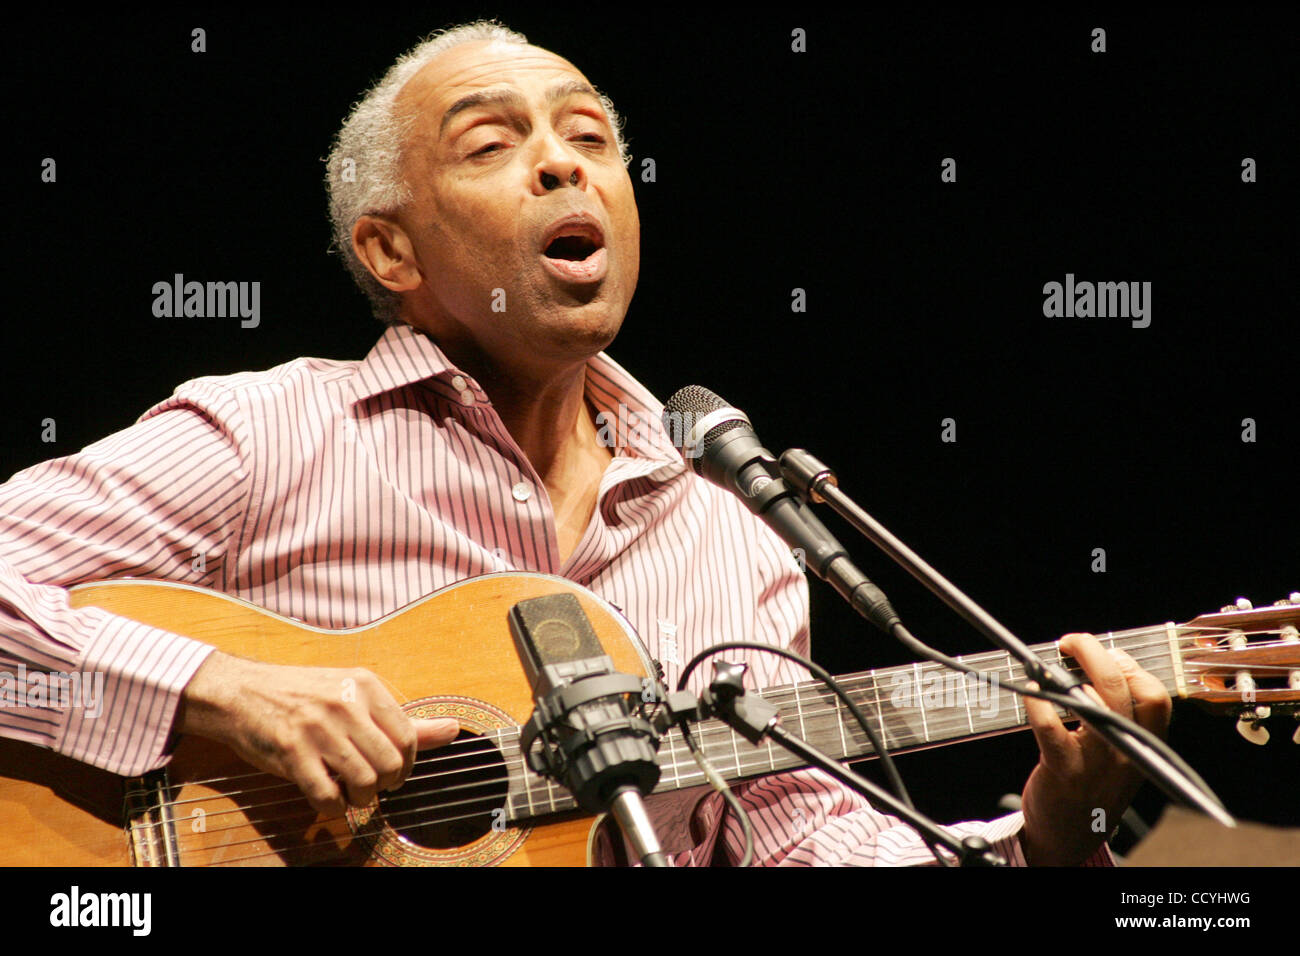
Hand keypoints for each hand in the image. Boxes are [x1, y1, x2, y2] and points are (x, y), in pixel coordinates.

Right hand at [176, 651, 459, 815]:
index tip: (394, 770)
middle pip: (390, 763)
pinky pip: (328, 796)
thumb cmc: (304, 695)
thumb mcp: (356, 695)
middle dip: (386, 783)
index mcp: (365, 685)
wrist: (243, 692)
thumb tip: (453, 730)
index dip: (407, 764)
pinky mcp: (292, 753)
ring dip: (361, 797)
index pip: (408, 737)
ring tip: (351, 791)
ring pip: (364, 781)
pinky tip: (329, 796)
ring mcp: (318, 728)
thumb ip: (404, 719)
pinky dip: (334, 806)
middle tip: (373, 784)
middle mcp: (344, 704)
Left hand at [1019, 633, 1171, 864]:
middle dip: (1096, 652)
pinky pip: (1051, 727)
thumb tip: (1100, 666)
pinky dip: (1038, 701)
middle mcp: (1126, 752)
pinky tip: (1031, 690)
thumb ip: (1118, 717)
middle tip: (1073, 642)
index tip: (1107, 653)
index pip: (1155, 696)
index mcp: (1144, 746)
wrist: (1070, 837)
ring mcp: (1097, 762)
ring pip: (1094, 702)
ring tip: (1050, 661)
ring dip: (1067, 671)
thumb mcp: (1120, 756)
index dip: (1131, 666)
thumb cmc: (1092, 788)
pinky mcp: (1064, 770)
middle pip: (1124, 687)